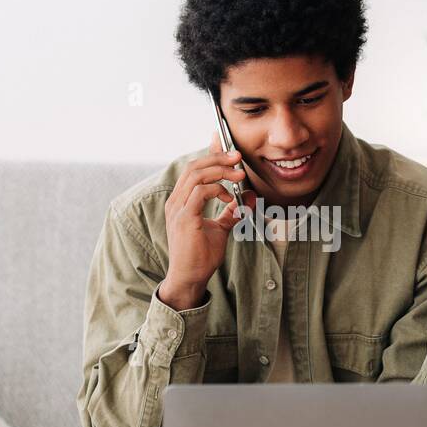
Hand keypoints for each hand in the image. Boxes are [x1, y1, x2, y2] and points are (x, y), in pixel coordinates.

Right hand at [158, 133, 257, 309]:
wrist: (189, 278)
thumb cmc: (200, 256)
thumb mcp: (220, 228)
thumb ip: (232, 211)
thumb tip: (250, 197)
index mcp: (180, 201)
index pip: (194, 169)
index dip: (210, 154)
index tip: (229, 148)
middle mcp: (175, 201)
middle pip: (194, 167)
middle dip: (218, 158)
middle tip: (239, 158)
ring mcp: (177, 209)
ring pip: (197, 175)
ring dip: (221, 171)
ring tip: (240, 175)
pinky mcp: (184, 218)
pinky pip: (200, 192)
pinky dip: (218, 190)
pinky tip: (230, 199)